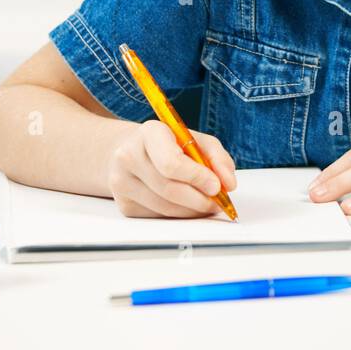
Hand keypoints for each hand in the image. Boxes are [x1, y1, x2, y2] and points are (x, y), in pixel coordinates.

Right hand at [108, 120, 236, 217]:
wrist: (131, 151)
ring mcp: (122, 182)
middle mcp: (129, 156)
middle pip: (169, 189)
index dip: (197, 178)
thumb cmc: (169, 144)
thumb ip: (216, 157)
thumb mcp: (195, 139)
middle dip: (199, 200)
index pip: (171, 163)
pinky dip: (178, 215)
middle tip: (217, 202)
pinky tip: (186, 205)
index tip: (216, 186)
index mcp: (149, 133)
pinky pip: (158, 216)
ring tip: (206, 204)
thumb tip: (228, 183)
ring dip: (192, 211)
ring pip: (165, 208)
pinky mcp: (124, 204)